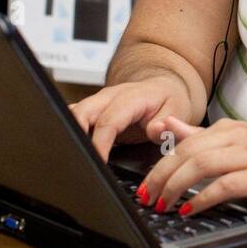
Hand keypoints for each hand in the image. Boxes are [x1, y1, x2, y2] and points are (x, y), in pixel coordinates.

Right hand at [68, 73, 197, 162]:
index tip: (98, 162)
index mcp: (131, 97)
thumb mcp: (177, 110)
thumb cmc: (168, 99)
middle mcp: (109, 96)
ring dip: (69, 133)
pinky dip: (69, 131)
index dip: (100, 143)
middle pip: (82, 113)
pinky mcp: (92, 108)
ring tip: (72, 157)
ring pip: (73, 114)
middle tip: (79, 161)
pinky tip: (70, 149)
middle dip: (75, 136)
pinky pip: (73, 116)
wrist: (163, 86)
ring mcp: (98, 101)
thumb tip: (155, 129)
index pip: (109, 121)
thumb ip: (166, 123)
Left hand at [136, 117, 246, 213]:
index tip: (144, 185)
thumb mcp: (240, 139)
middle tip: (147, 197)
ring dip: (176, 187)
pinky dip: (203, 198)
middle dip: (160, 176)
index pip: (183, 142)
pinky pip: (225, 184)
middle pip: (186, 152)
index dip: (158, 164)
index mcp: (229, 129)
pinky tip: (191, 209)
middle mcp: (237, 138)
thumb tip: (168, 126)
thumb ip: (202, 135)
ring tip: (163, 204)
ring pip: (201, 164)